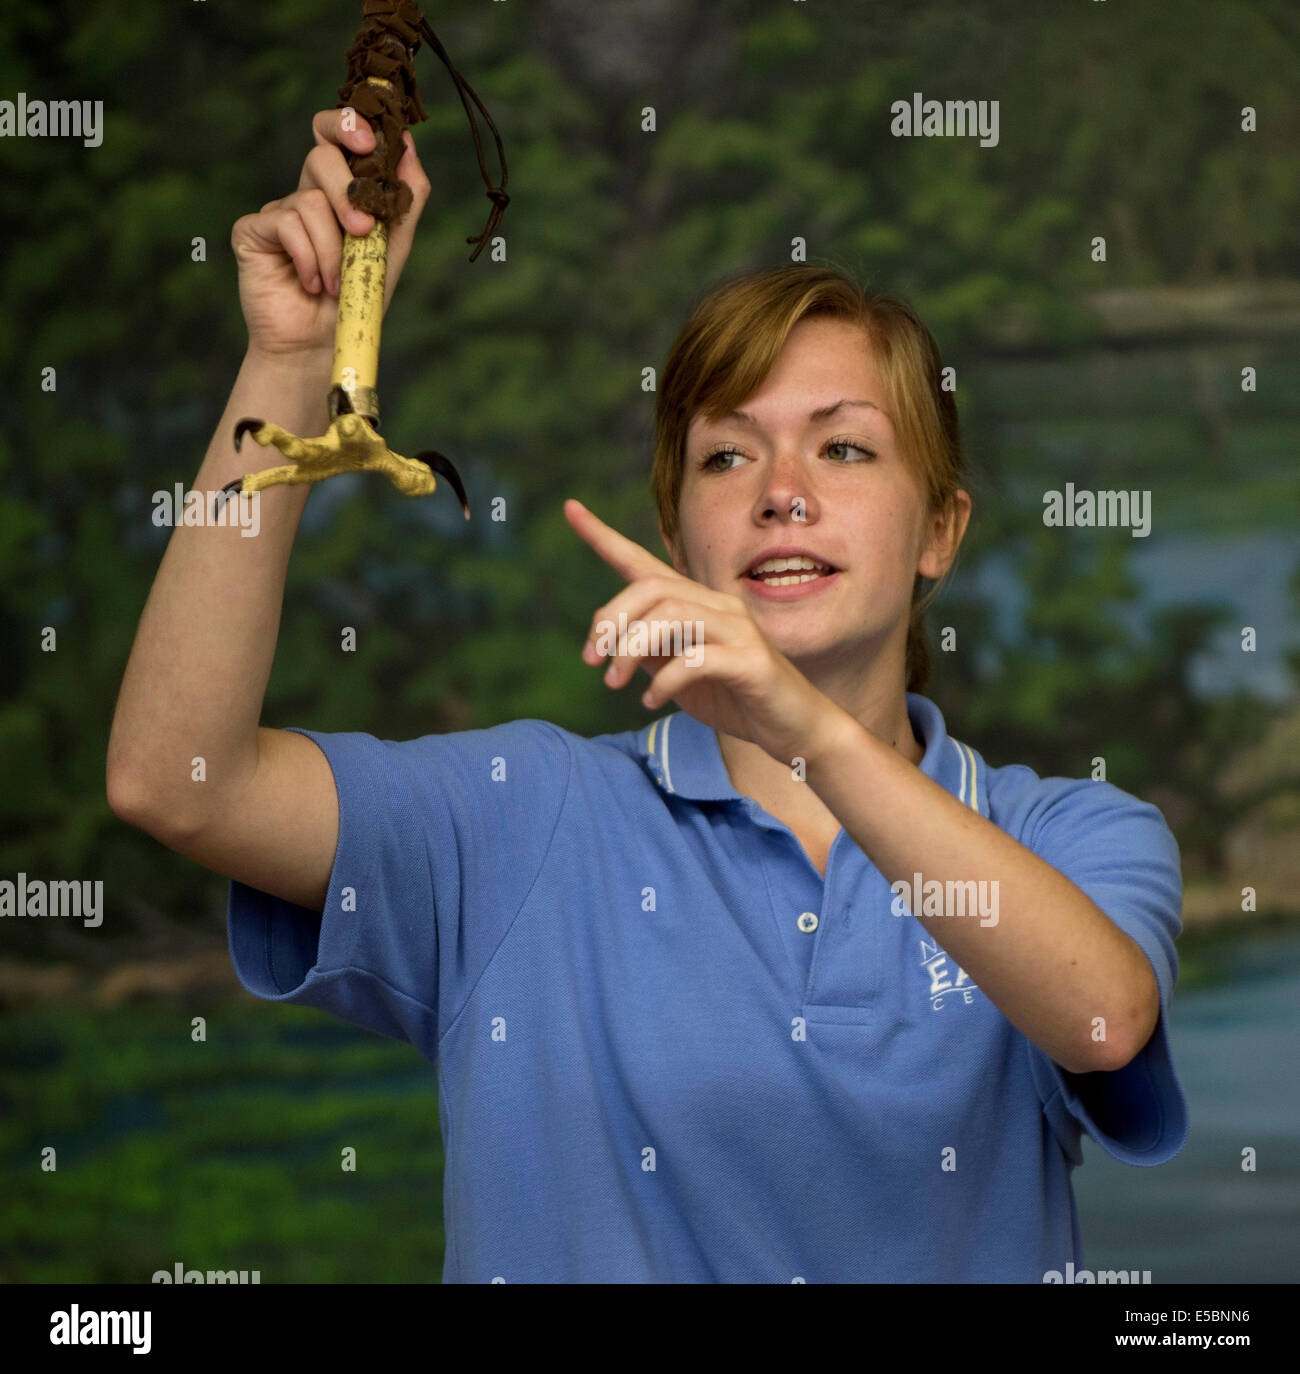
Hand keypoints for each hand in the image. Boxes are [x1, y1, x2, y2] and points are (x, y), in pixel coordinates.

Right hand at [231, 107, 433, 361]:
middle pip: (321, 157)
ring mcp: (278, 211)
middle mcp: (306, 194)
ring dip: (333, 249)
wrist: (323, 345)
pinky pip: (286, 224)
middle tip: (364, 232)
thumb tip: (407, 144)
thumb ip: (404, 199)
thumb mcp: (392, 248)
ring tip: (335, 283)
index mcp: (339, 192)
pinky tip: (311, 284)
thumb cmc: (356, 299)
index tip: (371, 143)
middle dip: (349, 192)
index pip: (336, 137)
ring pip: (310, 201)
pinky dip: (309, 258)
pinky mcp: (252, 231)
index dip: (349, 126)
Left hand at [565, 498, 844, 766]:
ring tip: (614, 683)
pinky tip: (651, 703)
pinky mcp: (752, 661)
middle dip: (611, 619)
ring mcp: (739, 630)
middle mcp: (718, 605)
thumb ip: (652, 652)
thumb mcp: (681, 675)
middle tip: (591, 659)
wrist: (795, 728)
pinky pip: (697, 659)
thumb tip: (613, 643)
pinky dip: (665, 681)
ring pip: (671, 616)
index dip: (604, 537)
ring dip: (631, 650)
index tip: (570, 508)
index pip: (644, 563)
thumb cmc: (737, 698)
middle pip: (650, 588)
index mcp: (697, 605)